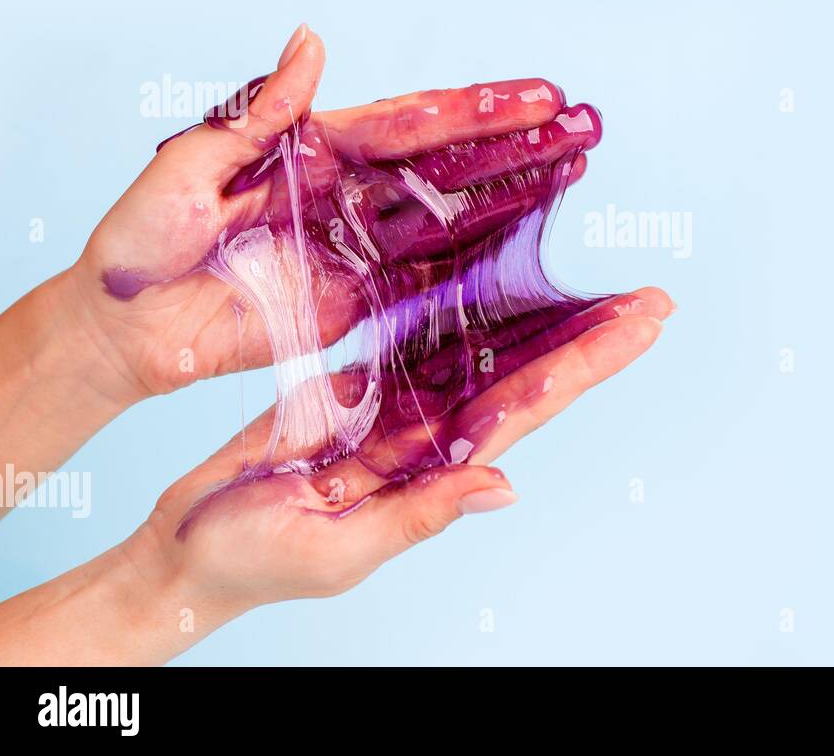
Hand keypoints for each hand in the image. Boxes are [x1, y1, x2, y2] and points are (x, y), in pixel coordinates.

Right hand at [0, 286, 670, 664]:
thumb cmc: (252, 560)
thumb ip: (419, 513)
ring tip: (582, 273)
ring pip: (477, 350)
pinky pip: (411, 339)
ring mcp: (395, 410)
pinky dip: (449, 307)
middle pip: (524, 373)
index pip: (532, 406)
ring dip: (531, 316)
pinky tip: (480, 276)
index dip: (589, 361)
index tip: (644, 322)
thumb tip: (500, 485)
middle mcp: (429, 434)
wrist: (185, 548)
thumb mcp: (337, 549)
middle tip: (648, 296)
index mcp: (434, 468)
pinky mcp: (354, 391)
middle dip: (588, 334)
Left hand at [64, 25, 575, 405]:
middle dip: (519, 144)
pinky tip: (531, 236)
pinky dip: (482, 259)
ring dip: (517, 192)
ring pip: (455, 215)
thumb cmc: (136, 244)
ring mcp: (361, 247)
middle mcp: (350, 193)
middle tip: (585, 124)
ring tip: (577, 167)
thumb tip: (310, 42)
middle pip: (450, 164)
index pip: (409, 124)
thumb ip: (256, 117)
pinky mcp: (362, 301)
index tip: (537, 96)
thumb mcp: (185, 170)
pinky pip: (433, 277)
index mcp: (312, 151)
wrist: (125, 330)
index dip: (475, 112)